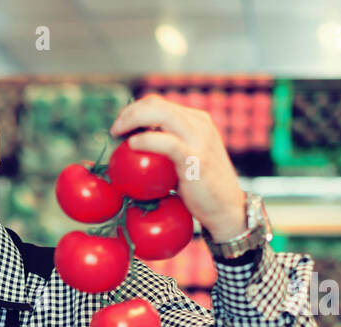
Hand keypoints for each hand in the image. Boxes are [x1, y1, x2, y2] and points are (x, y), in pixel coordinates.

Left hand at [109, 94, 246, 241]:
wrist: (226, 209)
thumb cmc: (199, 188)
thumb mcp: (184, 159)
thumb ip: (166, 147)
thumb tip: (131, 145)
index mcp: (196, 120)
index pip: (158, 104)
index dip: (133, 110)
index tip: (119, 127)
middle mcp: (199, 124)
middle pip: (156, 104)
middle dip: (129, 112)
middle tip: (114, 130)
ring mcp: (199, 139)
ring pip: (161, 114)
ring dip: (132, 120)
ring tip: (118, 134)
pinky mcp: (196, 158)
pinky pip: (168, 143)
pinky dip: (146, 140)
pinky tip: (132, 144)